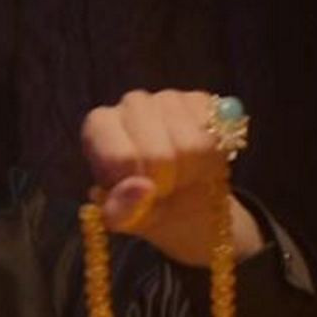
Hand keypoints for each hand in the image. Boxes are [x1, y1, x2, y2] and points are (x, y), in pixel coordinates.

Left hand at [81, 89, 264, 265]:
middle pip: (158, 154)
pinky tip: (202, 161)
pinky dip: (214, 159)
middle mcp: (130, 103)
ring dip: (194, 172)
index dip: (140, 185)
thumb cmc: (146, 205)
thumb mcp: (127, 218)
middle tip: (167, 188)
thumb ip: (122, 209)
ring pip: (193, 145)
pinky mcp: (203, 100)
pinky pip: (217, 135)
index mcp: (99, 125)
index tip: (144, 192)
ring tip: (184, 176)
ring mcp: (168, 97)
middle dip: (168, 182)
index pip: (121, 158)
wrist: (185, 199)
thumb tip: (141, 188)